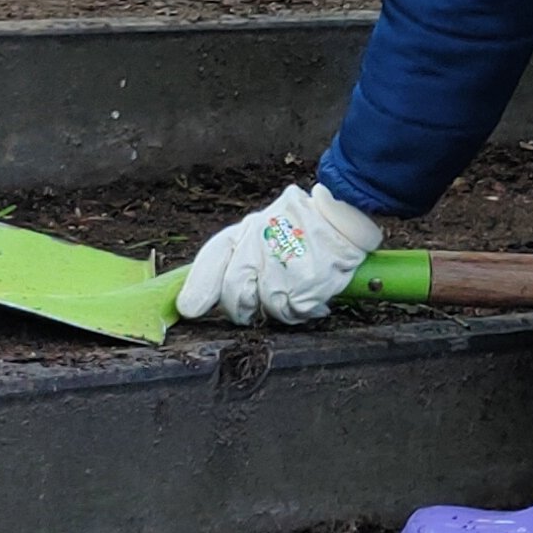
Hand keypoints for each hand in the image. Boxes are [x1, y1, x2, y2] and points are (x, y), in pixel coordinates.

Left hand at [177, 181, 381, 325]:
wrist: (342, 219)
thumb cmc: (299, 223)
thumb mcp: (259, 226)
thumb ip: (231, 255)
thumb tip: (196, 295)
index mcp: (245, 233)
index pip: (213, 262)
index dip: (199, 289)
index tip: (189, 308)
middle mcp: (259, 251)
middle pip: (234, 296)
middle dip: (240, 307)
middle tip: (251, 306)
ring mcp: (282, 271)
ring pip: (265, 308)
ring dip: (275, 304)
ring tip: (291, 286)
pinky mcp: (305, 288)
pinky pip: (292, 313)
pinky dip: (299, 308)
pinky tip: (308, 291)